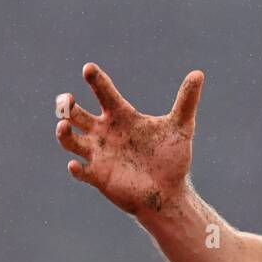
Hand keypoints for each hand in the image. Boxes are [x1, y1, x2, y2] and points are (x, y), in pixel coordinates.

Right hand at [55, 63, 203, 217]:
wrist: (169, 192)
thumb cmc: (172, 159)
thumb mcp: (181, 127)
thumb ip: (187, 100)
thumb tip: (198, 73)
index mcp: (122, 117)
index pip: (104, 93)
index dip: (96, 80)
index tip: (88, 68)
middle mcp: (105, 132)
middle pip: (76, 115)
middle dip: (67, 106)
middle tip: (66, 100)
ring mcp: (99, 154)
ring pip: (70, 140)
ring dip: (64, 134)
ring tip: (63, 126)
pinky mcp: (98, 176)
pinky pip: (80, 171)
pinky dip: (76, 167)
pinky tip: (75, 165)